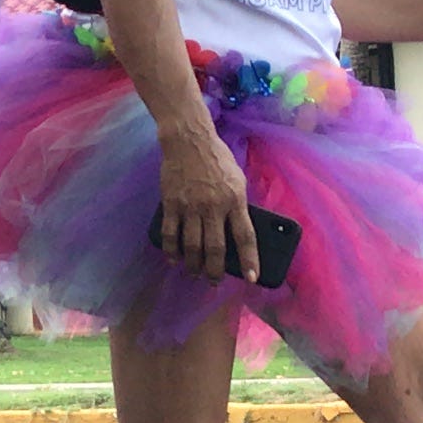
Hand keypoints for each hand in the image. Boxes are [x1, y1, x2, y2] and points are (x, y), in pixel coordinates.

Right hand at [151, 117, 255, 281]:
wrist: (188, 140)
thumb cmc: (217, 159)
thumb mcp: (237, 179)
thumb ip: (238, 204)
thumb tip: (237, 231)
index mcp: (235, 200)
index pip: (245, 236)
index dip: (250, 259)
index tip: (252, 278)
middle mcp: (213, 206)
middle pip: (215, 248)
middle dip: (216, 270)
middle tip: (214, 282)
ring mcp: (190, 206)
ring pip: (192, 246)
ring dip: (194, 265)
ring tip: (195, 274)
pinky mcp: (171, 203)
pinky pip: (170, 234)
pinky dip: (172, 250)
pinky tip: (174, 259)